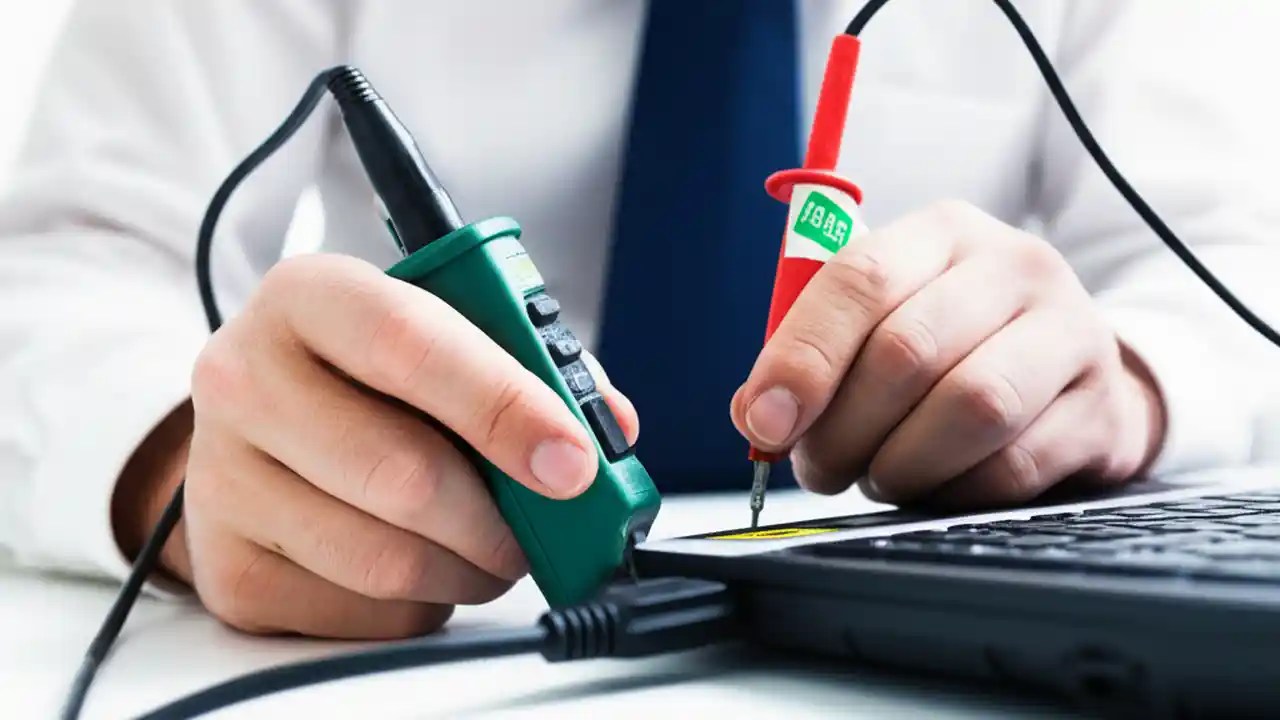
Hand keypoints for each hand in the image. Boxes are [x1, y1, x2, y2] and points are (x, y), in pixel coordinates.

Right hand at [113, 254, 636, 638]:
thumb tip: (608, 429)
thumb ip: (533, 364)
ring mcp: (223, 478)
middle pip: (402, 472)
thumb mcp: (445, 331)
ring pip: (388, 558)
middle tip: (552, 522)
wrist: (260, 422)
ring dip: (473, 567)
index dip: (503, 406)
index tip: (574, 459)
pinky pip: (363, 610)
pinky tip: (426, 563)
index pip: (409, 343)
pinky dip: (423, 600)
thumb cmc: (373, 373)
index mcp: (310, 296)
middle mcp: (245, 378)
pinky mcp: (229, 566)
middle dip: (503, 516)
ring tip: (494, 545)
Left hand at [731, 201, 1165, 508]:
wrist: (1072, 372)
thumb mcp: (881, 322)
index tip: (764, 422)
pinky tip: (937, 486)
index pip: (860, 279)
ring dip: (900, 463)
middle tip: (818, 468)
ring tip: (878, 477)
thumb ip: (812, 355)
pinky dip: (955, 491)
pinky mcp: (1101, 407)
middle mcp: (1014, 266)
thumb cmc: (952, 344)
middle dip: (842, 428)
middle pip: (908, 350)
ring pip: (970, 407)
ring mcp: (1071, 332)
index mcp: (941, 233)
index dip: (803, 358)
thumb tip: (759, 415)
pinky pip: (1014, 466)